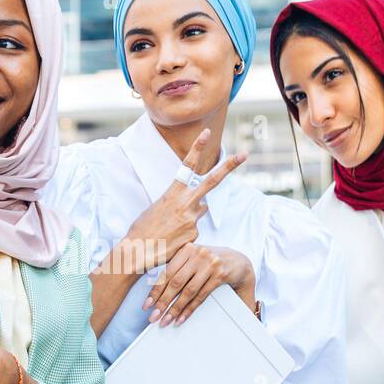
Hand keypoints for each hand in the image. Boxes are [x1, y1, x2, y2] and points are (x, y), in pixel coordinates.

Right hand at [116, 128, 245, 274]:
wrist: (138, 250)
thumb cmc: (144, 227)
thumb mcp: (159, 207)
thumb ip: (181, 202)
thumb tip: (202, 204)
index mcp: (173, 192)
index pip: (187, 166)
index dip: (197, 148)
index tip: (206, 133)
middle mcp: (185, 203)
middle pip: (212, 181)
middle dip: (229, 167)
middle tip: (244, 154)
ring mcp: (192, 218)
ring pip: (200, 210)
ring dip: (190, 215)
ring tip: (171, 227)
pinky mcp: (195, 233)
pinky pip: (195, 229)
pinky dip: (186, 233)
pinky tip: (173, 238)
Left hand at [144, 244, 255, 326]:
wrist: (238, 261)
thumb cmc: (210, 262)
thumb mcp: (193, 259)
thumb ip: (177, 268)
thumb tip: (156, 289)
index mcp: (186, 249)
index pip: (167, 273)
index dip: (155, 290)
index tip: (147, 304)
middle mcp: (197, 254)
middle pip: (175, 282)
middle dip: (162, 302)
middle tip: (153, 316)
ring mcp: (209, 264)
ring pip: (188, 291)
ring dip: (175, 309)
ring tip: (166, 320)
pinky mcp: (219, 275)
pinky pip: (201, 296)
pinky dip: (189, 309)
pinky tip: (181, 318)